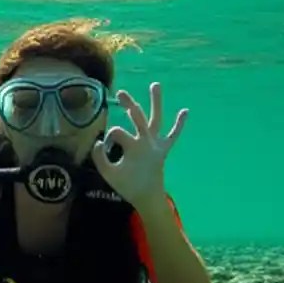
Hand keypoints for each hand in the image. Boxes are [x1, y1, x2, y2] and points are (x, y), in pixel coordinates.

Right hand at [91, 82, 187, 206]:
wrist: (148, 197)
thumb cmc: (127, 186)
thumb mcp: (108, 174)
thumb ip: (99, 157)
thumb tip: (98, 142)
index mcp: (134, 147)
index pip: (117, 132)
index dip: (107, 139)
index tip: (104, 150)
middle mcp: (147, 141)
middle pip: (138, 117)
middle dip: (129, 104)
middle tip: (121, 92)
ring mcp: (157, 144)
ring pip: (157, 119)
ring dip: (157, 102)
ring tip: (156, 85)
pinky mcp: (164, 149)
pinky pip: (173, 135)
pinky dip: (179, 124)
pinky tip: (185, 111)